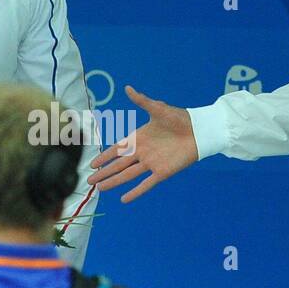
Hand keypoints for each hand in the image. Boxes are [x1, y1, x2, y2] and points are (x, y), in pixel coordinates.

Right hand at [86, 86, 197, 202]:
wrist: (199, 130)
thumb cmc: (179, 118)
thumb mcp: (158, 108)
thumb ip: (142, 101)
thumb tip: (128, 88)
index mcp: (138, 138)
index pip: (116, 149)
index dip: (104, 157)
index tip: (92, 164)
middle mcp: (142, 152)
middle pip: (118, 165)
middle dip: (104, 173)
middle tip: (89, 181)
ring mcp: (151, 163)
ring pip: (128, 175)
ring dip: (114, 182)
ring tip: (101, 189)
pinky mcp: (162, 172)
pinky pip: (146, 184)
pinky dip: (135, 192)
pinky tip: (124, 199)